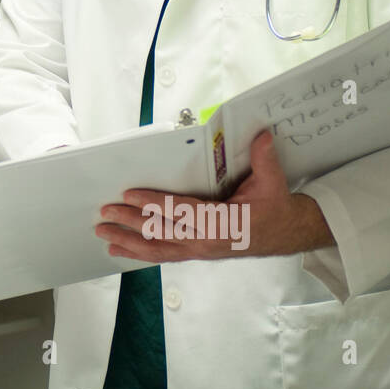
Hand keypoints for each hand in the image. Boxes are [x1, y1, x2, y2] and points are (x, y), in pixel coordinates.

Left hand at [94, 129, 335, 261]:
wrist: (285, 234)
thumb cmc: (275, 207)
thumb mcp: (273, 182)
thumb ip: (263, 159)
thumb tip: (261, 134)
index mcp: (223, 224)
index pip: (182, 213)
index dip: (154, 204)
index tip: (129, 195)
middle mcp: (207, 241)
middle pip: (163, 232)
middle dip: (131, 223)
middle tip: (105, 213)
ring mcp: (199, 250)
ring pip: (159, 248)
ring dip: (129, 242)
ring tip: (104, 234)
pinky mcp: (195, 253)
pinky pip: (164, 254)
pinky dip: (140, 253)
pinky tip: (120, 249)